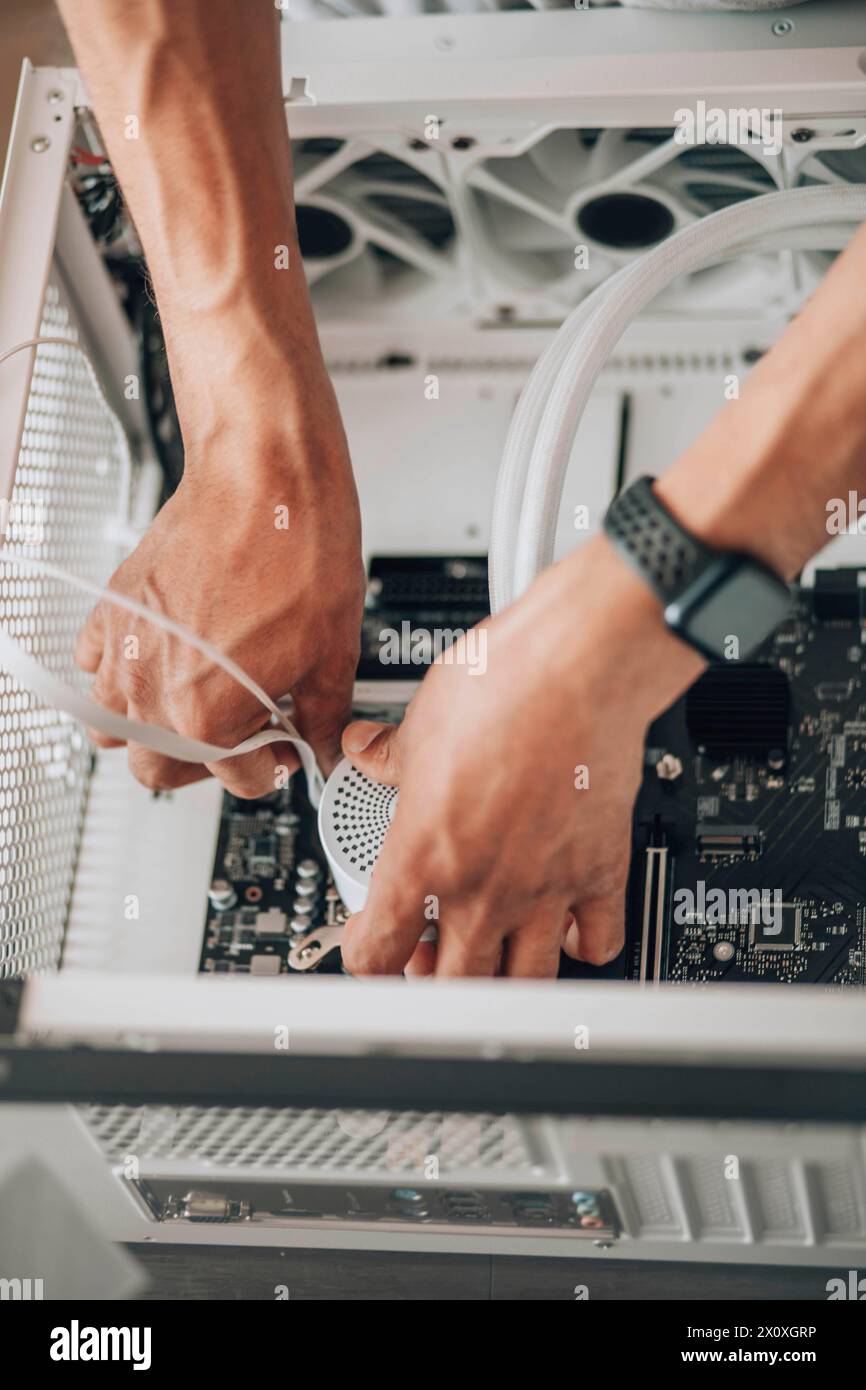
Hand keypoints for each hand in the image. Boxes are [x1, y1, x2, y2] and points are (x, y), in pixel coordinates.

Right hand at [77, 414, 364, 796]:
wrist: (265, 479)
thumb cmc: (298, 553)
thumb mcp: (331, 654)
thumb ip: (322, 716)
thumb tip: (324, 742)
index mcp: (206, 716)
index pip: (236, 778)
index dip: (272, 767)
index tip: (284, 747)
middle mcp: (152, 691)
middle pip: (157, 769)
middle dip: (202, 764)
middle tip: (240, 737)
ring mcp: (125, 651)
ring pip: (110, 727)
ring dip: (149, 728)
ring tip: (192, 704)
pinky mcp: (111, 611)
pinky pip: (92, 666)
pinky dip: (116, 673)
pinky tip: (160, 657)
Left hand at [340, 536, 703, 976]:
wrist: (576, 666)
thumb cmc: (499, 686)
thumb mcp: (419, 720)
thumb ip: (388, 754)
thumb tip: (365, 748)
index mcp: (422, 855)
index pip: (377, 951)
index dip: (365, 958)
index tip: (369, 944)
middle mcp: (481, 887)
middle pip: (450, 983)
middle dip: (432, 979)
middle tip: (429, 955)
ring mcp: (544, 888)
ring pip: (523, 981)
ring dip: (503, 979)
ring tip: (493, 955)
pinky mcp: (599, 872)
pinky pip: (597, 940)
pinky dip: (582, 945)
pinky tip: (568, 926)